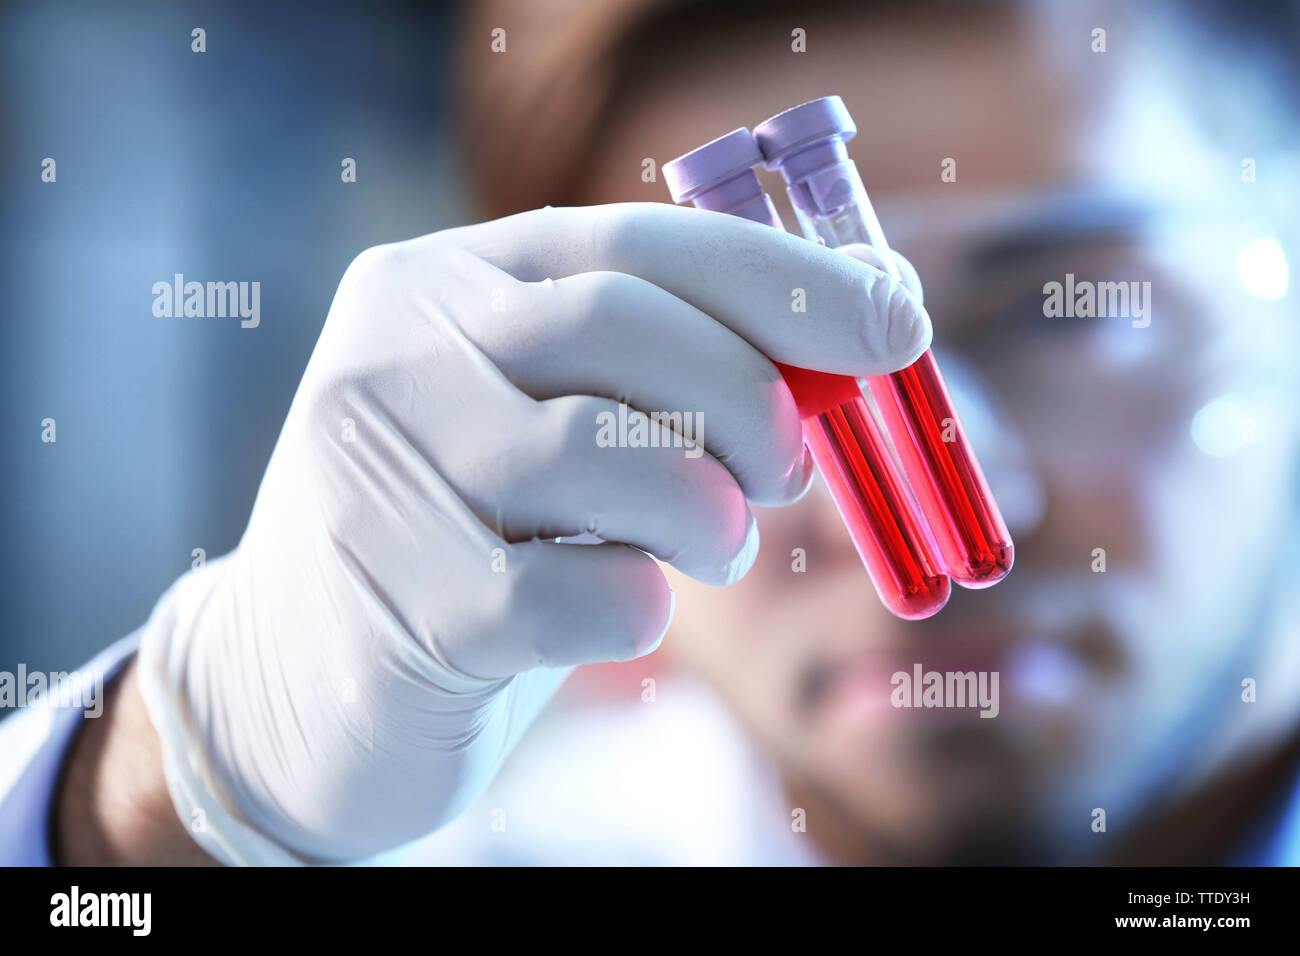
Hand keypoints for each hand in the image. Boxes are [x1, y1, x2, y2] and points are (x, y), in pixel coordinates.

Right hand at [135, 202, 931, 862]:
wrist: (290, 680)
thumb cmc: (469, 540)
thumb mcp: (553, 426)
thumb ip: (666, 374)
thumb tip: (861, 329)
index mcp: (447, 279)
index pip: (636, 244)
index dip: (781, 282)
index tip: (896, 326)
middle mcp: (396, 347)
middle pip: (615, 327)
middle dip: (748, 398)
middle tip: (790, 469)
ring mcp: (377, 468)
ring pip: (595, 452)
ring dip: (702, 509)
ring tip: (711, 544)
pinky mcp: (395, 597)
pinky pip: (563, 590)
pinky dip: (634, 603)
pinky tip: (628, 610)